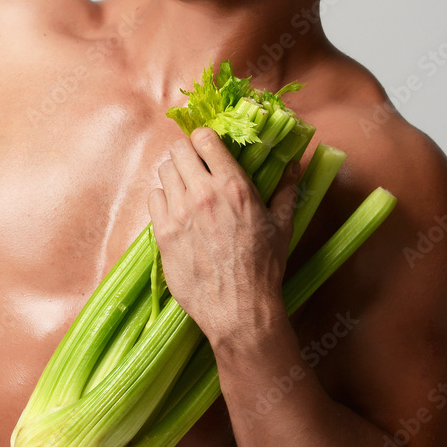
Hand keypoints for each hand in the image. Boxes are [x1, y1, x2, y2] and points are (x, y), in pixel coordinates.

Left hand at [147, 127, 299, 349]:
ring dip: (175, 175)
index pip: (205, 138)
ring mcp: (179, 212)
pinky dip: (163, 199)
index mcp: (233, 186)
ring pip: (164, 170)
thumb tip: (292, 163)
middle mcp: (202, 193)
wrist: (240, 309)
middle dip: (187, 154)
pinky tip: (176, 212)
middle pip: (178, 149)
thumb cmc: (264, 267)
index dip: (205, 139)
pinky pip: (154, 197)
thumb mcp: (282, 225)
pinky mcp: (162, 232)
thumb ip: (286, 189)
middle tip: (195, 167)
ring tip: (186, 190)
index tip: (208, 148)